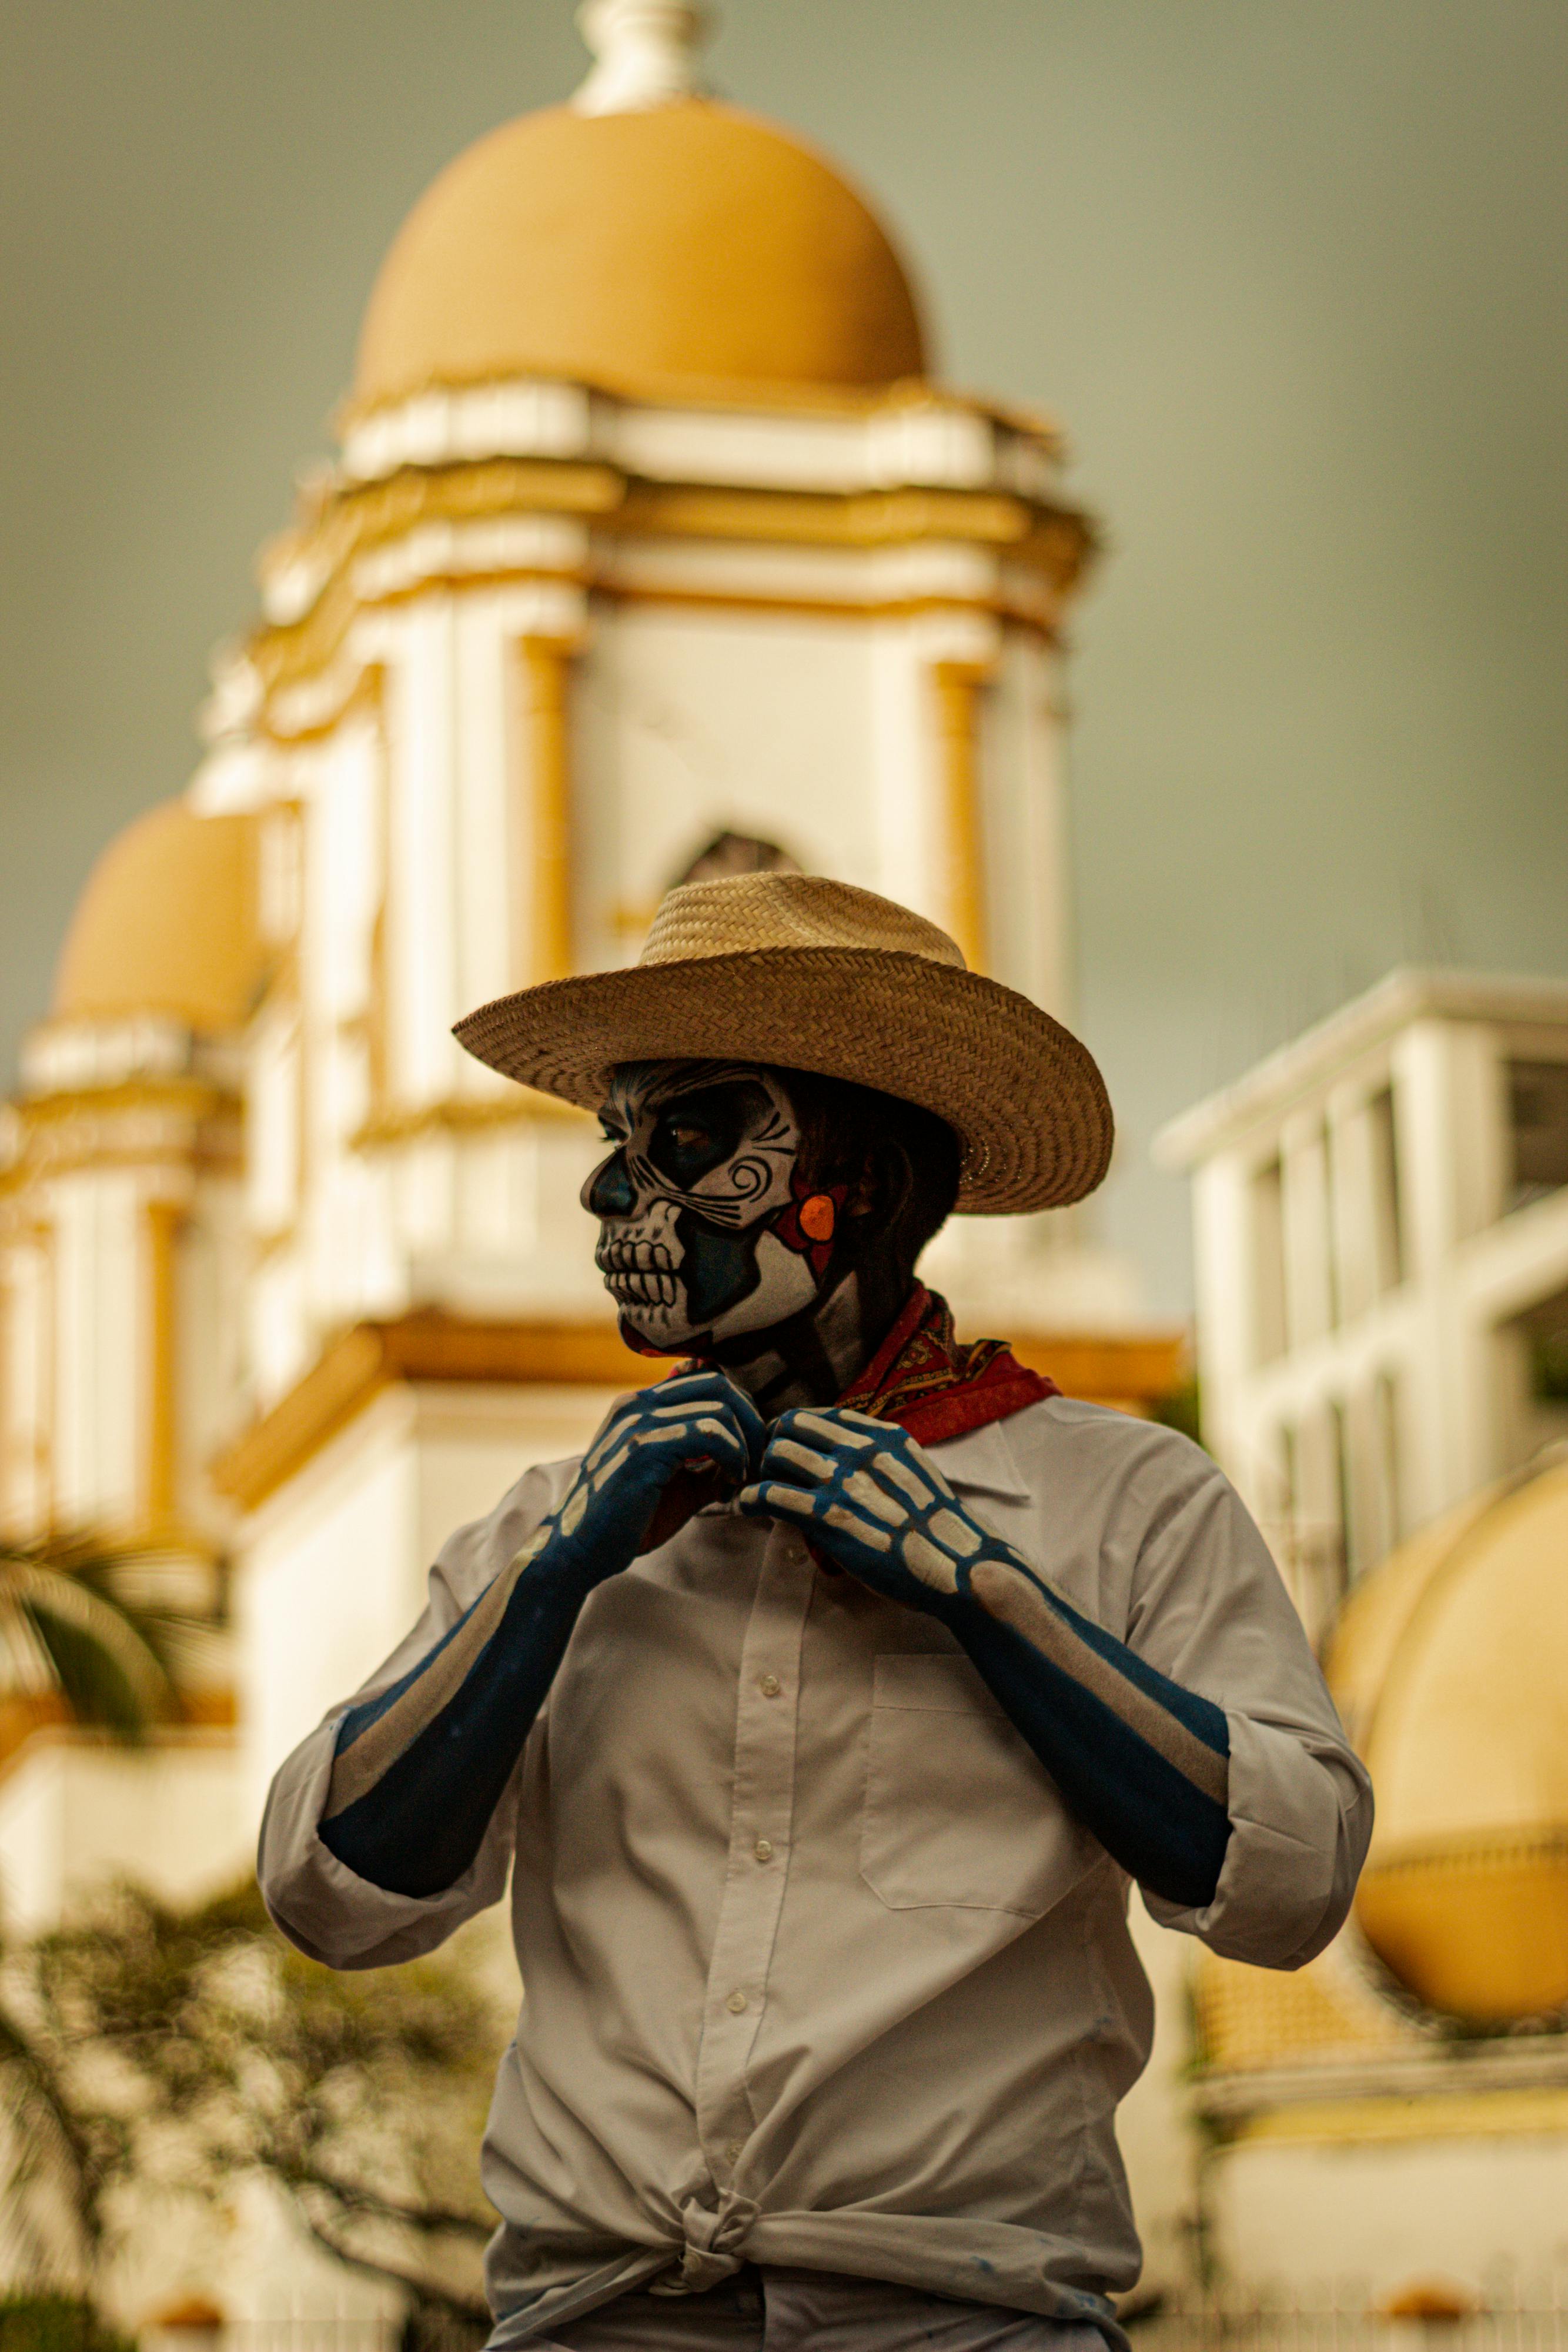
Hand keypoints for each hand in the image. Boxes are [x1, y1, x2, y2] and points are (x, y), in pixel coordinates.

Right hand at [538, 1371, 766, 1588]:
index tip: (748, 1445)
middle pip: (716, 1383)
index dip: (737, 1408)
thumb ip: (705, 1458)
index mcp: (639, 1405)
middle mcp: (637, 1404)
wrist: (579, 1551)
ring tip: (742, 1475)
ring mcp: (638, 1423)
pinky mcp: (643, 1449)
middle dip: (750, 1419)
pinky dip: (732, 1456)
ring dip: (744, 1442)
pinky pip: (708, 1434)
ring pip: (717, 1406)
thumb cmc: (628, 1520)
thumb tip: (748, 1447)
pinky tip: (729, 1482)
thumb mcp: (676, 1481)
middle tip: (757, 1457)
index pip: (703, 1378)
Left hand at [737, 1406, 994, 1615]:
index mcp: (881, 1435)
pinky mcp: (829, 1519)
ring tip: (754, 1490)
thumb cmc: (937, 1527)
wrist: (958, 1566)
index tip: (784, 1448)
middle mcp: (860, 1450)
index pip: (818, 1415)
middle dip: (770, 1446)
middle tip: (763, 1470)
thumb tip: (848, 1456)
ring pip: (776, 1455)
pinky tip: (745, 1508)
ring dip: (758, 1471)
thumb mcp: (913, 1472)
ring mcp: (844, 1482)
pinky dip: (750, 1500)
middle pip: (789, 1427)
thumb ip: (880, 1457)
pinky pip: (771, 1497)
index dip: (793, 1431)